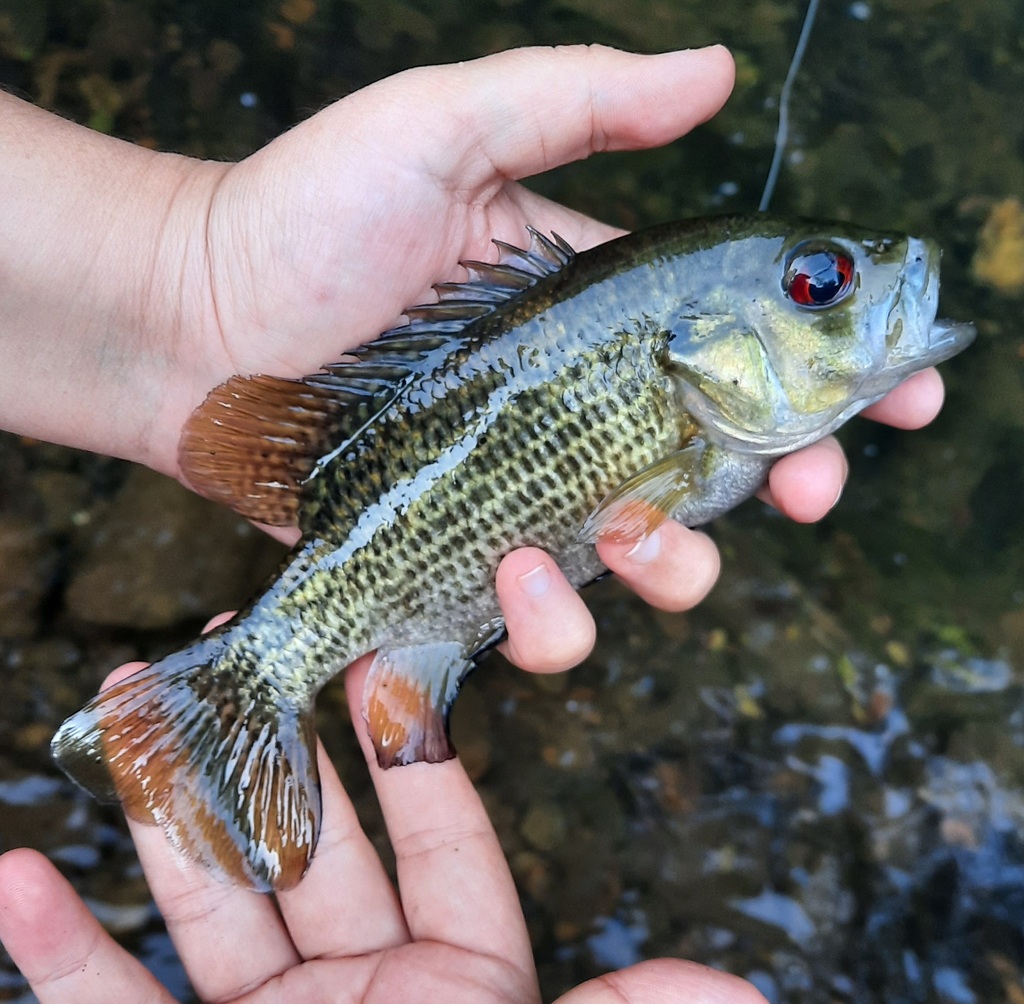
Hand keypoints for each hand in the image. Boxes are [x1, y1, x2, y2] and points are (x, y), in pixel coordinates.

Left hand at [0, 45, 946, 676]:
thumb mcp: (449, 128)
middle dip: (788, 489)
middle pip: (719, 468)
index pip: (740, 347)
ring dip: (672, 566)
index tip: (903, 398)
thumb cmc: (307, 214)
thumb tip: (719, 74)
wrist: (191, 318)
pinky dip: (547, 616)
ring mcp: (521, 488)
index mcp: (596, 316)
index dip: (829, 376)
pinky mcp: (458, 553)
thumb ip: (582, 106)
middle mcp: (574, 409)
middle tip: (812, 492)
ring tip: (632, 538)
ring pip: (644, 557)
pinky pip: (535, 613)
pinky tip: (521, 573)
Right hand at [0, 654, 768, 1003]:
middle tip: (224, 647)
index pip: (435, 832)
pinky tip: (15, 877)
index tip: (378, 656)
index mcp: (456, 974)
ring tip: (119, 703)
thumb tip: (745, 992)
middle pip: (306, 837)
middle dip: (264, 743)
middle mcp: (357, 983)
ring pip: (203, 895)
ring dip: (156, 804)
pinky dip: (56, 953)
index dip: (408, 747)